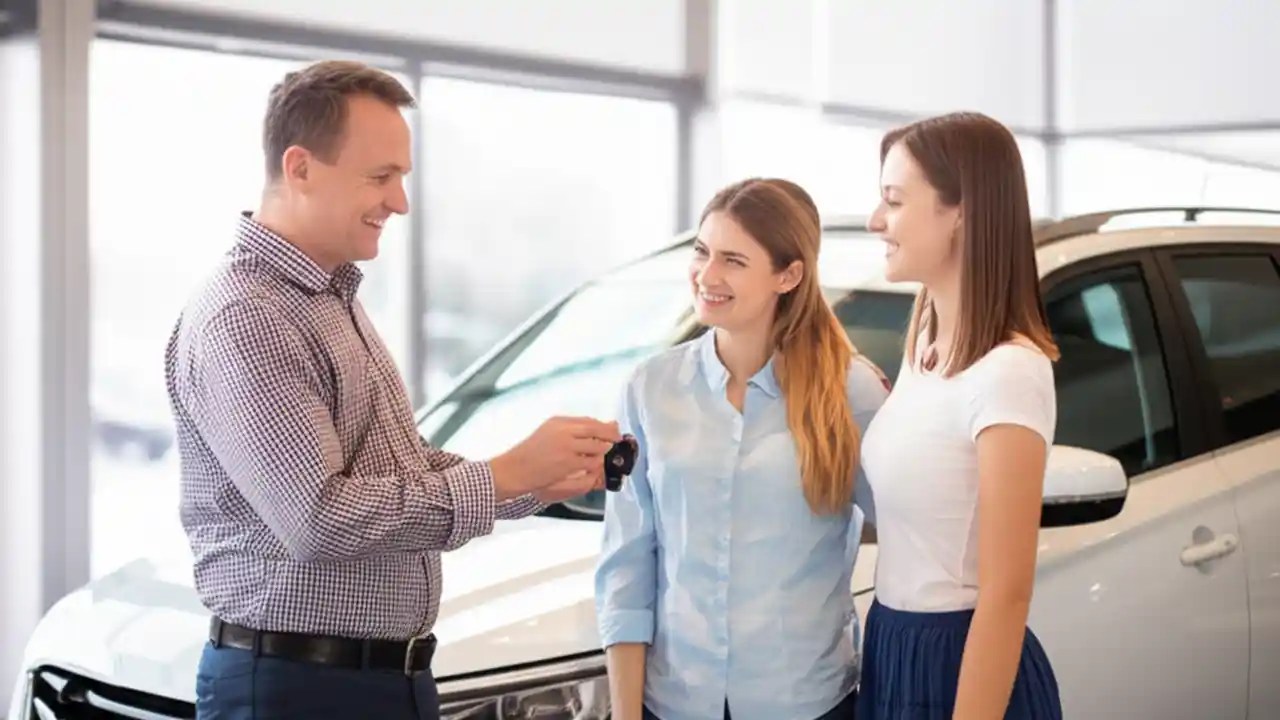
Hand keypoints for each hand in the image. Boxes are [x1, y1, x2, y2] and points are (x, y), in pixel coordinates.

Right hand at [489, 416, 619, 500]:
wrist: (514, 469)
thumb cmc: (530, 454)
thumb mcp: (548, 433)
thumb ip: (569, 430)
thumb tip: (593, 427)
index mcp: (559, 422)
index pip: (588, 421)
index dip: (603, 426)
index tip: (612, 429)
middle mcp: (564, 431)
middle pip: (596, 429)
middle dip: (610, 434)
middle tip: (616, 439)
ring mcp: (567, 447)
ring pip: (597, 446)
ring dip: (603, 451)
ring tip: (603, 453)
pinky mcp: (569, 462)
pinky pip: (591, 462)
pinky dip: (596, 463)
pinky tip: (594, 465)